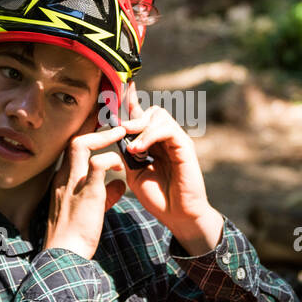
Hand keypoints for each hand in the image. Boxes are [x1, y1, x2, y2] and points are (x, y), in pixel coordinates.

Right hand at [43, 122, 128, 259]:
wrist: (65, 255)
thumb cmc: (76, 235)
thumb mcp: (90, 209)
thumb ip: (104, 193)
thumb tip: (119, 185)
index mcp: (63, 180)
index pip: (72, 149)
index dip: (88, 135)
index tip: (103, 127)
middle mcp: (64, 177)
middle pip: (73, 139)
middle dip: (93, 126)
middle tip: (113, 122)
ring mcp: (73, 183)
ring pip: (80, 144)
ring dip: (102, 136)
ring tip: (120, 133)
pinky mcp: (87, 192)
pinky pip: (99, 164)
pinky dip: (112, 160)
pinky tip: (121, 167)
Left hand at [119, 81, 223, 255]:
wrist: (178, 216)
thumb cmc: (158, 197)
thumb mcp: (134, 171)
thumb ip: (126, 151)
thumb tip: (116, 132)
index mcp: (153, 143)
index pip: (142, 116)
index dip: (131, 100)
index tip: (122, 86)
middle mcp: (166, 138)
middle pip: (151, 111)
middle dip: (134, 118)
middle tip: (122, 131)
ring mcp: (177, 141)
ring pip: (159, 116)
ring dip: (141, 128)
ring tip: (132, 148)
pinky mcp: (185, 146)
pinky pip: (167, 129)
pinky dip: (150, 135)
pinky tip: (139, 149)